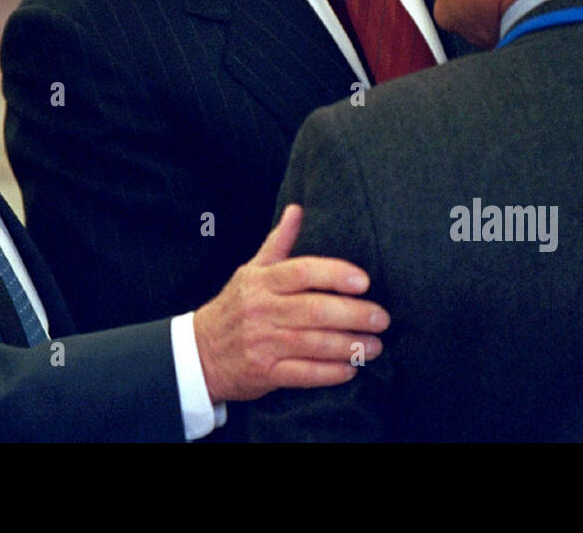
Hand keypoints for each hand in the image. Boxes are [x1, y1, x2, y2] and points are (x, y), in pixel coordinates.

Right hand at [192, 204, 388, 402]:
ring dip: (350, 346)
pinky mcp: (265, 373)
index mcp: (261, 282)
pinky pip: (305, 374)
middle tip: (382, 318)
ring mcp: (263, 343)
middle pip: (314, 310)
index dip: (336, 274)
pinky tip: (352, 369)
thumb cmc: (236, 306)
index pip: (302, 271)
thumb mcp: (252, 270)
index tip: (365, 281)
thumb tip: (297, 209)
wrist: (200, 353)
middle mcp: (261, 311)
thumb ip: (279, 242)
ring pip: (314, 344)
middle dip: (354, 315)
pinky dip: (332, 373)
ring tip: (375, 345)